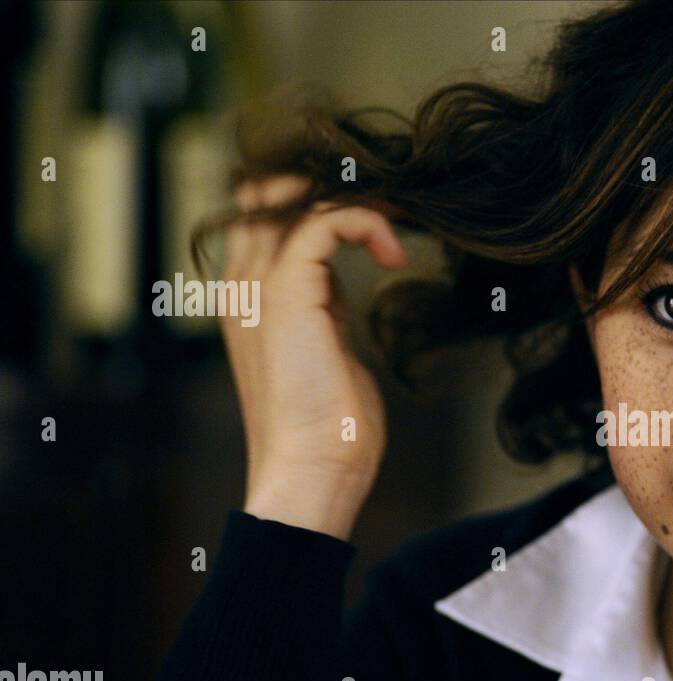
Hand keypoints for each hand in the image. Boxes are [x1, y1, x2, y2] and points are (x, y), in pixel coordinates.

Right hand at [220, 175, 408, 538]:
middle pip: (271, 190)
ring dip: (354, 198)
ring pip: (294, 196)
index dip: (317, 197)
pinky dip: (366, 223)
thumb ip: (324, 309)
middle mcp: (244, 282)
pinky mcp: (288, 294)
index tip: (376, 216)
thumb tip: (343, 283)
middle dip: (333, 186)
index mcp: (248, 296)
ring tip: (397, 223)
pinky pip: (324, 222)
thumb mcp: (325, 350)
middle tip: (390, 206)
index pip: (265, 212)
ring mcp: (260, 285)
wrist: (312, 470)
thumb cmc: (329, 428)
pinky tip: (393, 256)